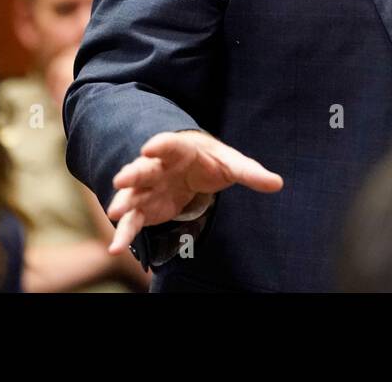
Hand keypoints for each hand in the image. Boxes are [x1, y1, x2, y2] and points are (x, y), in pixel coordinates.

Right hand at [105, 130, 282, 252]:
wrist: (194, 167)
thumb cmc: (211, 161)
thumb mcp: (232, 163)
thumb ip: (251, 173)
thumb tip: (277, 183)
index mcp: (179, 150)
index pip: (168, 145)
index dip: (159, 146)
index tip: (150, 147)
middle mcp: (158, 167)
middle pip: (143, 169)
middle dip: (133, 174)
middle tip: (122, 180)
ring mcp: (149, 188)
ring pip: (133, 195)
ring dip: (123, 202)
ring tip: (114, 213)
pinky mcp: (146, 209)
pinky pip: (133, 221)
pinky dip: (124, 233)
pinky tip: (116, 247)